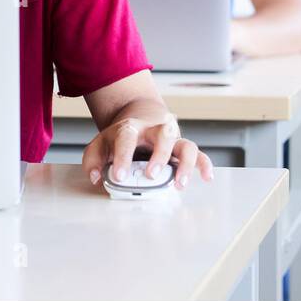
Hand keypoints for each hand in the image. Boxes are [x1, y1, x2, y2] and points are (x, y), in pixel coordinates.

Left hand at [82, 113, 212, 190]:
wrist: (140, 117)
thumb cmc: (121, 137)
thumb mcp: (101, 144)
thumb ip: (93, 160)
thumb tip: (96, 177)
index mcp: (131, 128)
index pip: (127, 138)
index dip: (123, 156)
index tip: (120, 176)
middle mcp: (154, 131)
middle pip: (162, 135)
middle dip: (159, 156)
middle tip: (151, 175)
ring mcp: (172, 139)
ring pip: (185, 145)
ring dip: (185, 164)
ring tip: (179, 184)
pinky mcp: (182, 148)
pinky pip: (199, 154)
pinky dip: (204, 164)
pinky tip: (206, 177)